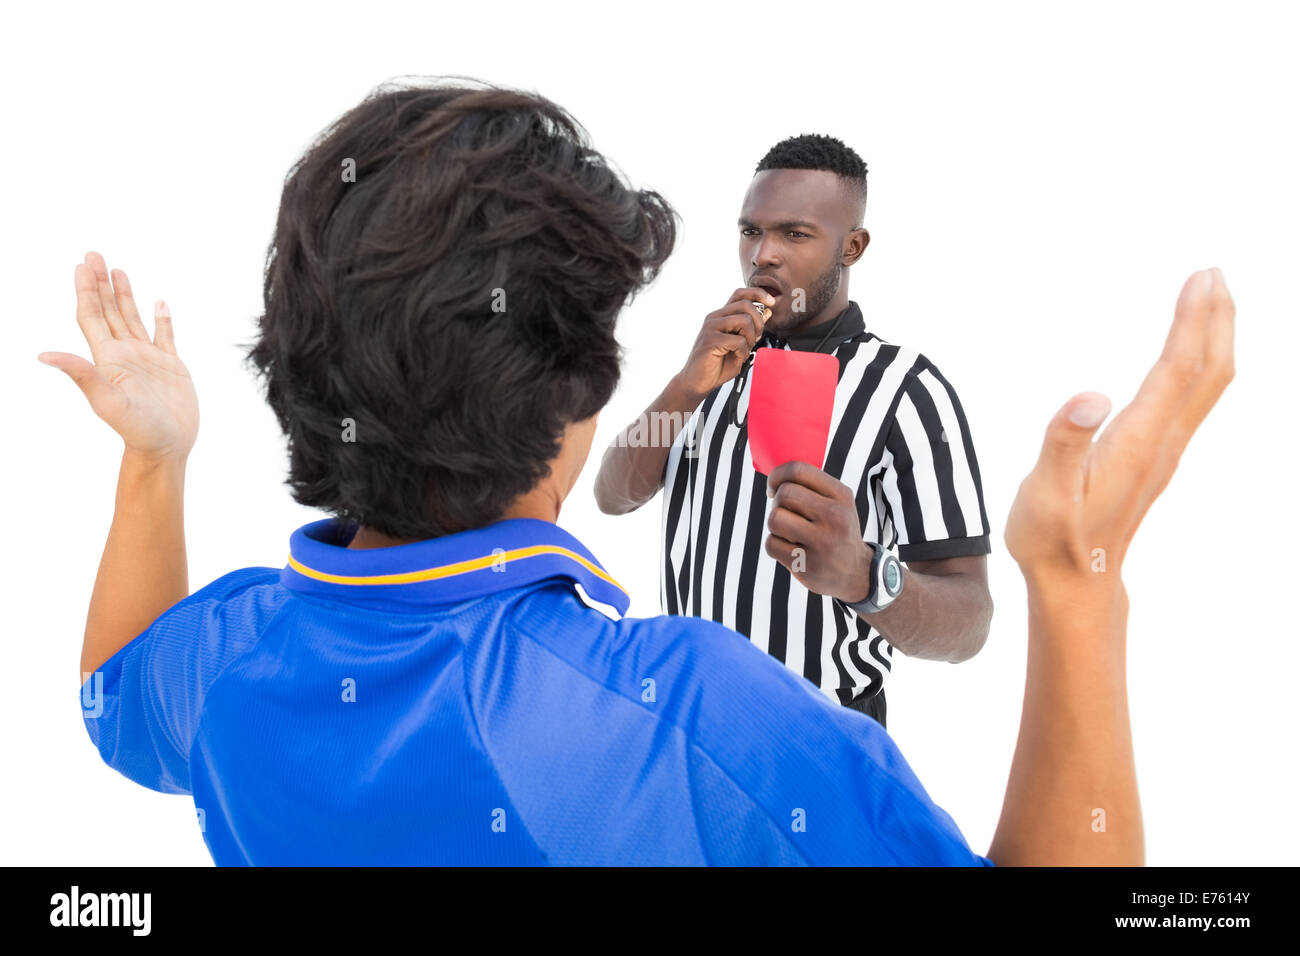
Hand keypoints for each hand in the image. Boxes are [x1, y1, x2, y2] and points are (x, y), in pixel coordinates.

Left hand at [39, 252, 198, 462]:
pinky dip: (162, 318)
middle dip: (100, 283)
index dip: (85, 290)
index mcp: (108, 358)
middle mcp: (124, 355)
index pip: (92, 316)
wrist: (167, 448)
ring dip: (125, 295)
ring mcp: (147, 359)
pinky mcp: (170, 366)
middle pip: (108, 311)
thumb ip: (81, 374)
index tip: (82, 265)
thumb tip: (44, 355)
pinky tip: (160, 304)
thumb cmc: (138, 430)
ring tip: (118, 270)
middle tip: (94, 255)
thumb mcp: (107, 401)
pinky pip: (165, 336)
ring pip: (132, 319)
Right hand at [673, 287, 775, 398]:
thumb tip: (767, 311)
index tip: (771, 302)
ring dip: (751, 338)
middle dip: (759, 322)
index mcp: (721, 316)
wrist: (697, 383)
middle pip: (746, 304)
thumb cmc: (716, 366)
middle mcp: (715, 318)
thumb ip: (752, 329)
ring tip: (744, 350)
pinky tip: (737, 358)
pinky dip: (743, 352)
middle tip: (757, 338)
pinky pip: (739, 340)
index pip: (740, 294)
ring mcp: (711, 327)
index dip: (758, 293)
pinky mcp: (710, 340)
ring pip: (745, 320)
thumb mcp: (741, 345)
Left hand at [764, 460, 870, 600]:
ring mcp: (822, 542)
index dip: (777, 475)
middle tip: (785, 513)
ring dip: (775, 525)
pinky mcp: (807, 564)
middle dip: (776, 502)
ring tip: (788, 532)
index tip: (774, 488)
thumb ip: (812, 486)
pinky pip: (771, 544)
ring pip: (775, 519)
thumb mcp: (838, 503)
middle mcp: (835, 517)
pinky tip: (791, 549)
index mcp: (841, 496)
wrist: (856, 573)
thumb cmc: (837, 531)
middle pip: (785, 493)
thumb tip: (774, 478)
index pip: (798, 470)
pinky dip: (775, 545)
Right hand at [1004, 268, 1233, 591]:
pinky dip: (1199, 364)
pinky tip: (1187, 357)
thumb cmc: (1054, 539)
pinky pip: (1192, 400)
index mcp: (1137, 443)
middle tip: (1215, 273)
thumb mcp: (1046, 494)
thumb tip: (1090, 396)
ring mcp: (1163, 452)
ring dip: (1214, 338)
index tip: (1201, 277)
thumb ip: (1064, 443)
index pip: (1177, 370)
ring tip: (1212, 301)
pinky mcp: (1155, 458)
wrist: (1076, 583)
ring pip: (1207, 386)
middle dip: (1217, 319)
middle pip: (1207, 372)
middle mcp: (1161, 443)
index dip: (1191, 321)